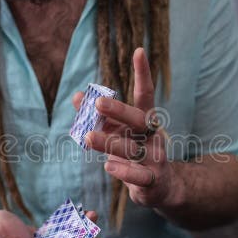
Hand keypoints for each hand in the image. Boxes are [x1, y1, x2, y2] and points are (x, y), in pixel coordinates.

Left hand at [73, 48, 182, 209]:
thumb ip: (98, 117)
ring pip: (133, 148)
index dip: (142, 73)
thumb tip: (77, 96)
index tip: (138, 51)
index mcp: (144, 120)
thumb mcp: (115, 133)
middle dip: (119, 110)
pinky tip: (108, 167)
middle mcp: (152, 136)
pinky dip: (124, 172)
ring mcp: (155, 158)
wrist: (160, 187)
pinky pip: (139, 176)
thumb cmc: (133, 152)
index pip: (145, 94)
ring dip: (110, 142)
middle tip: (98, 102)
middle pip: (138, 119)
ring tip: (88, 138)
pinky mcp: (152, 180)